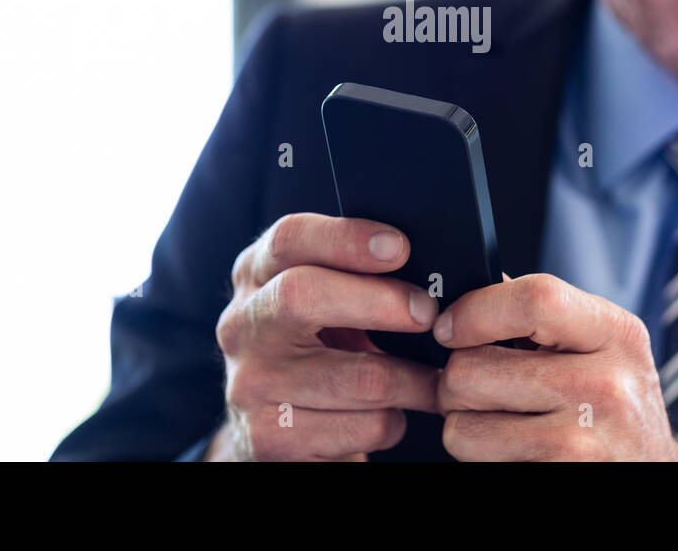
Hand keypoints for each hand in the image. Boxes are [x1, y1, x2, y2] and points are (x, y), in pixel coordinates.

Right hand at [207, 213, 441, 459]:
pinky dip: (393, 422)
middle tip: (428, 314)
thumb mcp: (325, 297)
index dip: (347, 238)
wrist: (275, 429)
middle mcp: (243, 324)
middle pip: (303, 295)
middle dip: (380, 302)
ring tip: (433, 378)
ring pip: (355, 377)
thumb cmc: (318, 345)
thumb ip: (357, 273)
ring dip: (411, 380)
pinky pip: (361, 427)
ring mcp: (249, 384)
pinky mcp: (268, 439)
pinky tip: (390, 414)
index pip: (290, 237)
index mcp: (257, 273)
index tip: (399, 247)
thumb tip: (429, 266)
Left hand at [433, 273, 677, 460]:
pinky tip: (515, 451)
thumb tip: (461, 297)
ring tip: (499, 423)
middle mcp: (608, 387)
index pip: (533, 300)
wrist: (653, 471)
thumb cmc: (616, 404)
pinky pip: (478, 466)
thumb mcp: (600, 344)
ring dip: (465, 428)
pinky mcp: (562, 479)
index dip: (473, 311)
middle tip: (479, 389)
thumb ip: (538, 313)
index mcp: (616, 333)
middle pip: (472, 370)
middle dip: (456, 381)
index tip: (449, 328)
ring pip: (462, 428)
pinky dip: (483, 459)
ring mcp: (585, 444)